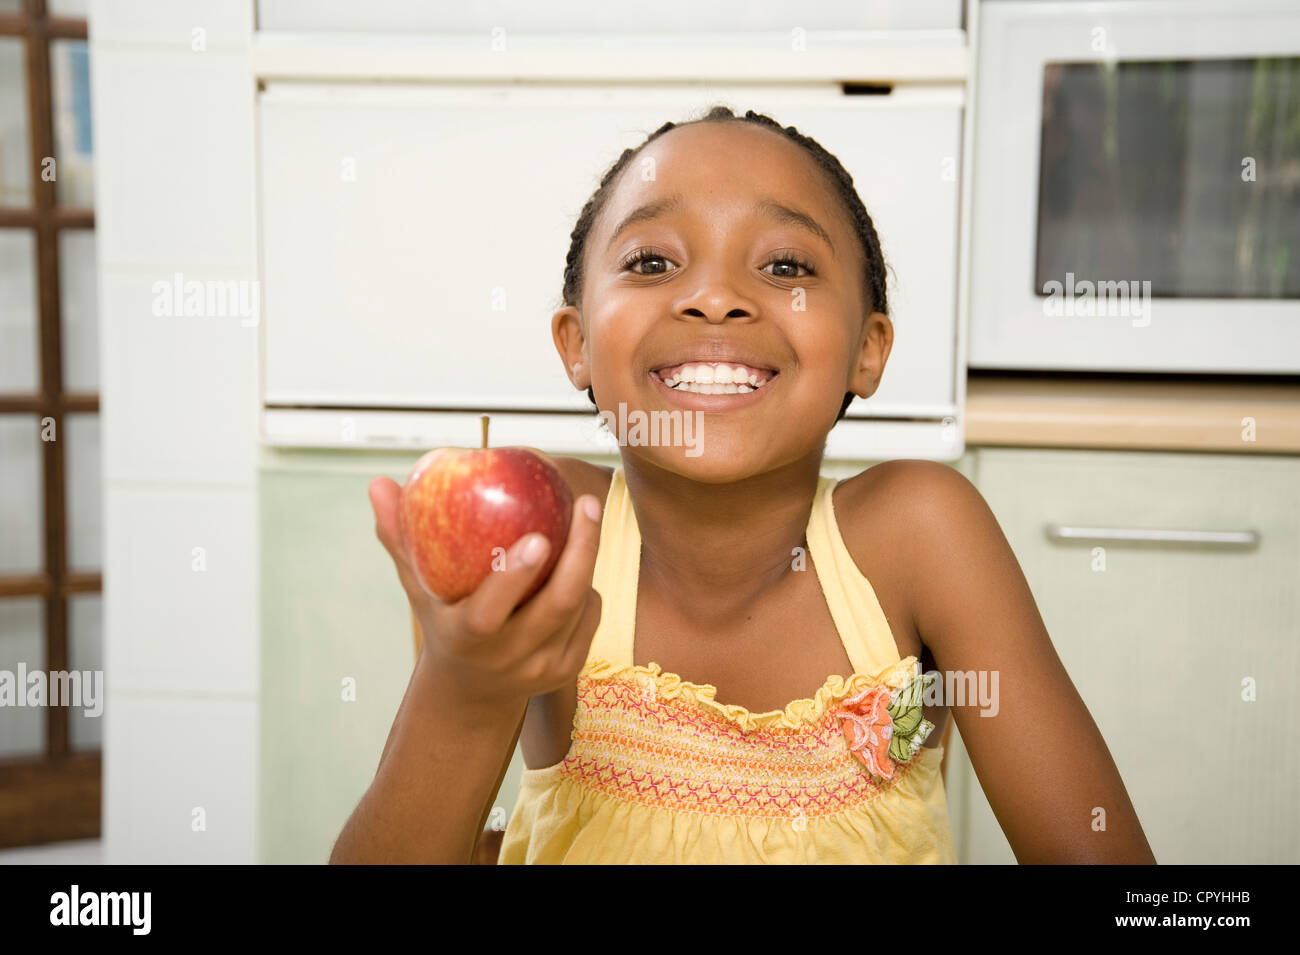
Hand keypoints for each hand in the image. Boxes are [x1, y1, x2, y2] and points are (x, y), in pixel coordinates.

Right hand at [368, 474, 603, 710]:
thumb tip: (379, 484)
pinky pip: (590, 616)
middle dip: (581, 551)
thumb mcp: (418, 588)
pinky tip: (580, 558)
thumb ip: (400, 538)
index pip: (490, 612)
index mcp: (467, 638)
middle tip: (586, 503)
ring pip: (579, 606)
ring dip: (585, 558)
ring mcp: (543, 668)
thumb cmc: (443, 622)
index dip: (513, 576)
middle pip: (558, 604)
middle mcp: (509, 658)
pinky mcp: (568, 669)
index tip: (536, 537)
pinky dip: (587, 585)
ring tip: (584, 515)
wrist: (470, 694)